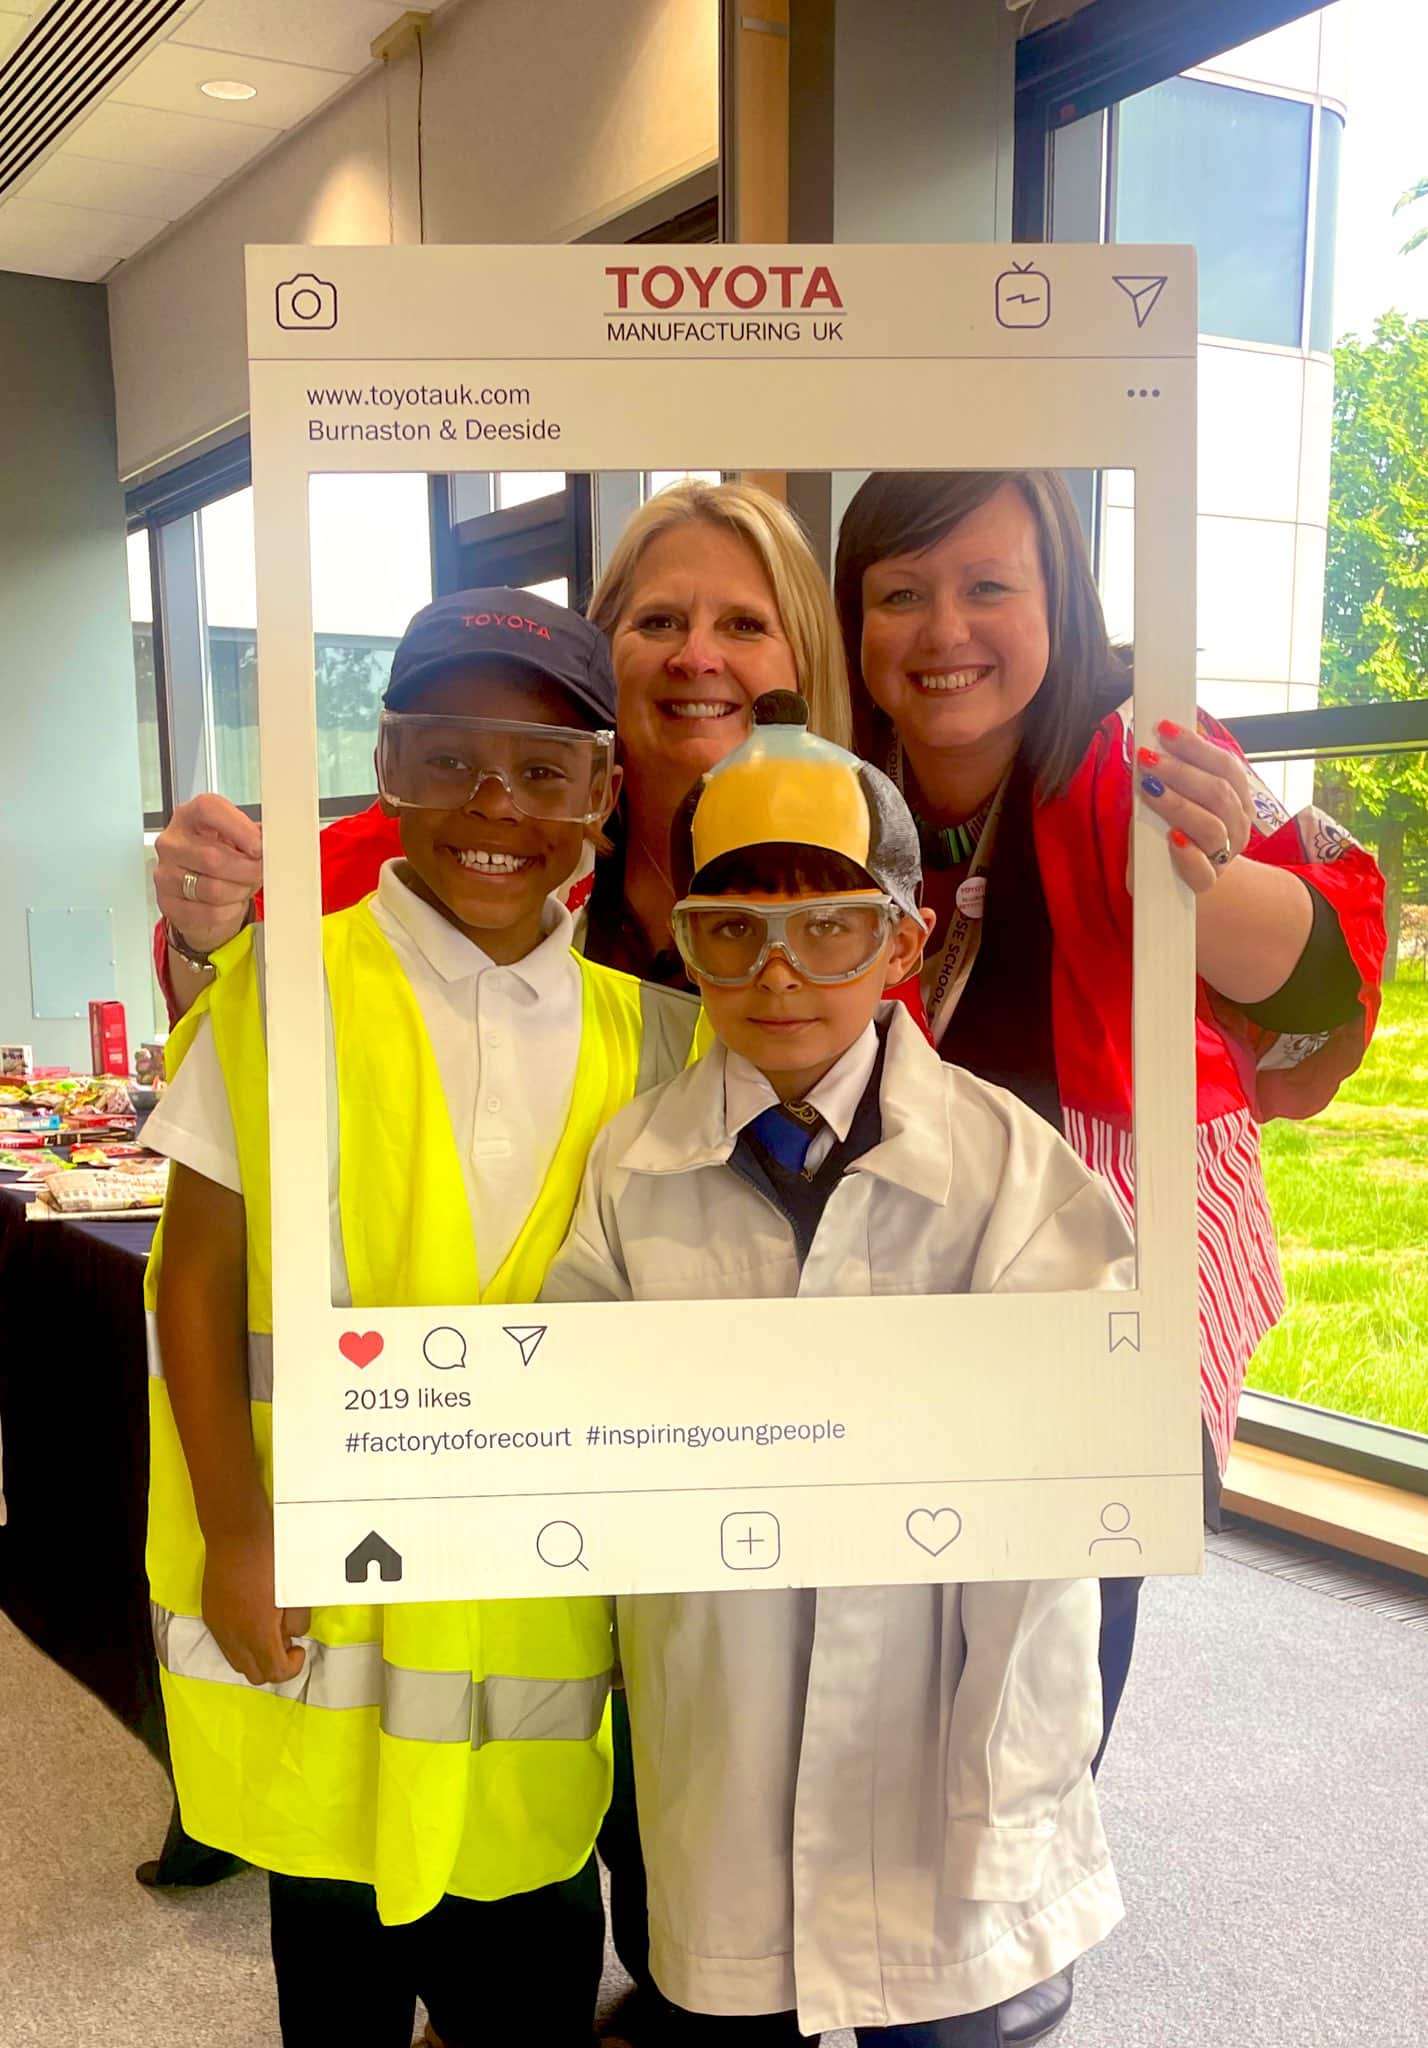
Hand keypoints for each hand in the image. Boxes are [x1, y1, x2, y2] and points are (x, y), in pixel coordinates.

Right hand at [156, 794, 263, 953]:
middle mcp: (172, 843)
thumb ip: (255, 835)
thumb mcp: (237, 840)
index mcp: (189, 816)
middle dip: (247, 869)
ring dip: (239, 891)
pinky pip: (209, 912)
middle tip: (260, 871)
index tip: (259, 845)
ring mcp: (166, 874)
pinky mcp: (169, 904)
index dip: (238, 828)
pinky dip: (228, 911)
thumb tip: (279, 840)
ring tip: (244, 886)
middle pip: (214, 858)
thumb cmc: (223, 860)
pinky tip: (231, 902)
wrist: (202, 895)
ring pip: (213, 889)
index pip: (208, 809)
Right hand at [202, 1524, 310, 1686]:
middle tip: (284, 1638)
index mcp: (257, 1632)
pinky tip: (252, 1618)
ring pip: (237, 1662)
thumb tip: (291, 1635)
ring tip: (268, 1627)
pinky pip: (226, 1644)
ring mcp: (218, 1627)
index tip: (298, 1648)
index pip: (275, 1672)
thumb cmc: (270, 1557)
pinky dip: (241, 1642)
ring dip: (255, 1655)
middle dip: (273, 1663)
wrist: (236, 1534)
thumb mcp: (295, 1591)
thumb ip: (297, 1621)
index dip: (292, 1666)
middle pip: (255, 1674)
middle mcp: (233, 1636)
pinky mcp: (210, 1616)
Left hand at [1134, 720, 1253, 895]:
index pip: (1225, 766)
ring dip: (1179, 803)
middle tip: (1148, 758)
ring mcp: (1223, 856)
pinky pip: (1202, 869)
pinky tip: (1173, 837)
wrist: (1176, 883)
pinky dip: (1187, 852)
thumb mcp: (1171, 800)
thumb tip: (1152, 746)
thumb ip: (1168, 779)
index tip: (1165, 729)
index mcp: (1235, 799)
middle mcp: (1235, 826)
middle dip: (1181, 771)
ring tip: (1149, 788)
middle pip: (1219, 792)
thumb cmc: (1170, 834)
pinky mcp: (1204, 882)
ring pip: (1212, 826)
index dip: (1197, 745)